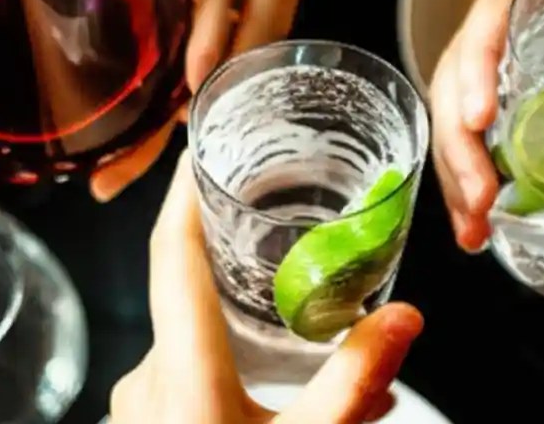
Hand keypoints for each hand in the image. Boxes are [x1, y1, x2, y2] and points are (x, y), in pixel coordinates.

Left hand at [109, 151, 423, 423]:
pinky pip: (186, 377)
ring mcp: (140, 407)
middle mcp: (148, 380)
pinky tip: (280, 386)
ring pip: (192, 339)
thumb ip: (353, 379)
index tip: (194, 146)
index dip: (181, 193)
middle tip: (269, 219)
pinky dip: (234, 368)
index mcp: (181, 372)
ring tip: (295, 316)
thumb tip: (403, 317)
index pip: (170, 252)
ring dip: (240, 325)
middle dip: (234, 258)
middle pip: (188, 291)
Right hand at [429, 0, 543, 250]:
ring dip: (456, 161)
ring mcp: (502, 19)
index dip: (480, 65)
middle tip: (480, 206)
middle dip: (459, 142)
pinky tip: (482, 203)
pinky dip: (471, 153)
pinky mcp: (509, 50)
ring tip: (474, 226)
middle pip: (459, 65)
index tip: (481, 120)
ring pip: (455, 91)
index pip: (493, 8)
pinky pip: (474, 99)